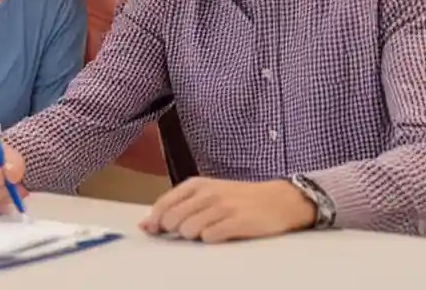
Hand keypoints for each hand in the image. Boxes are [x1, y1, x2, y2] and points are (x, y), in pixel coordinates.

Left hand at [139, 177, 315, 242]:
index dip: (156, 222)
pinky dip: (211, 240)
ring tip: (209, 231)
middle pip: (173, 220)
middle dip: (176, 231)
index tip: (156, 232)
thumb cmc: (239, 198)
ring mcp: (224, 206)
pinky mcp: (238, 221)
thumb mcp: (207, 194)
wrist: (280, 199)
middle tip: (191, 230)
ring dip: (194, 236)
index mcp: (197, 184)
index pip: (163, 204)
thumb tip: (146, 226)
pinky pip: (210, 237)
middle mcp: (208, 193)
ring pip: (189, 230)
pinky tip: (221, 234)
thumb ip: (177, 207)